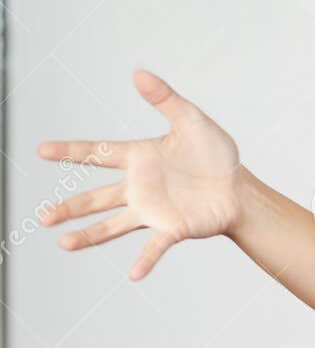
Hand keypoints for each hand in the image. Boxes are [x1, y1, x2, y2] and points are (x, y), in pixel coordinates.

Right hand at [37, 69, 247, 279]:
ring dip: (89, 235)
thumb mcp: (192, 121)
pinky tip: (133, 275)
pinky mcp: (173, 228)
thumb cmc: (216, 156)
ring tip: (64, 244)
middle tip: (43, 217)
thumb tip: (139, 73)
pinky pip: (155, 246)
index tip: (41, 150)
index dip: (70, 151)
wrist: (240, 189)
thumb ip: (166, 99)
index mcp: (138, 158)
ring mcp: (153, 210)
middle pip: (95, 198)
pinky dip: (145, 260)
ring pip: (113, 224)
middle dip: (69, 208)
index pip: (96, 153)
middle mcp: (138, 187)